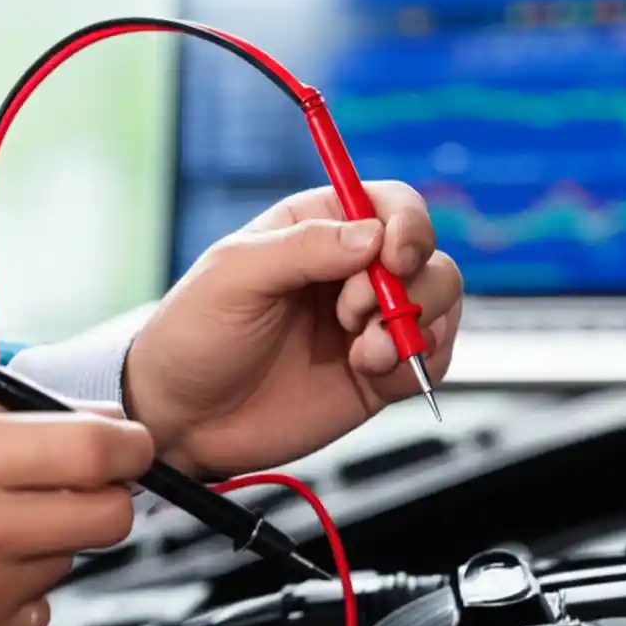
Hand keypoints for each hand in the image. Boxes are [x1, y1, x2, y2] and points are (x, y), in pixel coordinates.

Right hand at [0, 369, 153, 625]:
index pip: (102, 451)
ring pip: (71, 561)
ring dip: (49, 541)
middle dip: (105, 493)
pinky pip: (38, 612)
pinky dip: (20, 592)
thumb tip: (86, 409)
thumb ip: (4, 399)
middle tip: (73, 485)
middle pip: (111, 515)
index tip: (130, 443)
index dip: (133, 442)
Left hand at [125, 180, 462, 476]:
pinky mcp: (381, 372)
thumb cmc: (194, 337)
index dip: (408, 225)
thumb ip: (303, 249)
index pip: (391, 205)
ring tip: (364, 353)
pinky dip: (417, 366)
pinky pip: (433, 359)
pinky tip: (372, 374)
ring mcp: (371, 323)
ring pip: (441, 304)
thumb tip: (371, 236)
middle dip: (410, 286)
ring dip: (416, 328)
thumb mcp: (234, 277)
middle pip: (428, 256)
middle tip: (357, 315)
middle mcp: (354, 271)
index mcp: (319, 229)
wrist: (184, 421)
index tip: (395, 257)